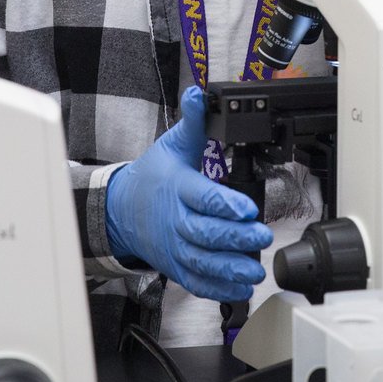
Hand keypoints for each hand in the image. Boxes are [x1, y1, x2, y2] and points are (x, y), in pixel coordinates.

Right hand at [105, 87, 272, 300]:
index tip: (247, 208)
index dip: (225, 204)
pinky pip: (196, 281)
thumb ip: (192, 122)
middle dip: (234, 238)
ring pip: (201, 261)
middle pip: (204, 233)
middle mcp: (175, 221)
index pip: (202, 197)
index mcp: (177, 189)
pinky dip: (217, 288)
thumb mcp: (171, 145)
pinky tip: (240, 287)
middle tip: (261, 236)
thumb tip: (200, 93)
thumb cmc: (153, 177)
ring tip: (254, 269)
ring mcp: (174, 246)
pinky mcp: (175, 266)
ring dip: (229, 268)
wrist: (121, 210)